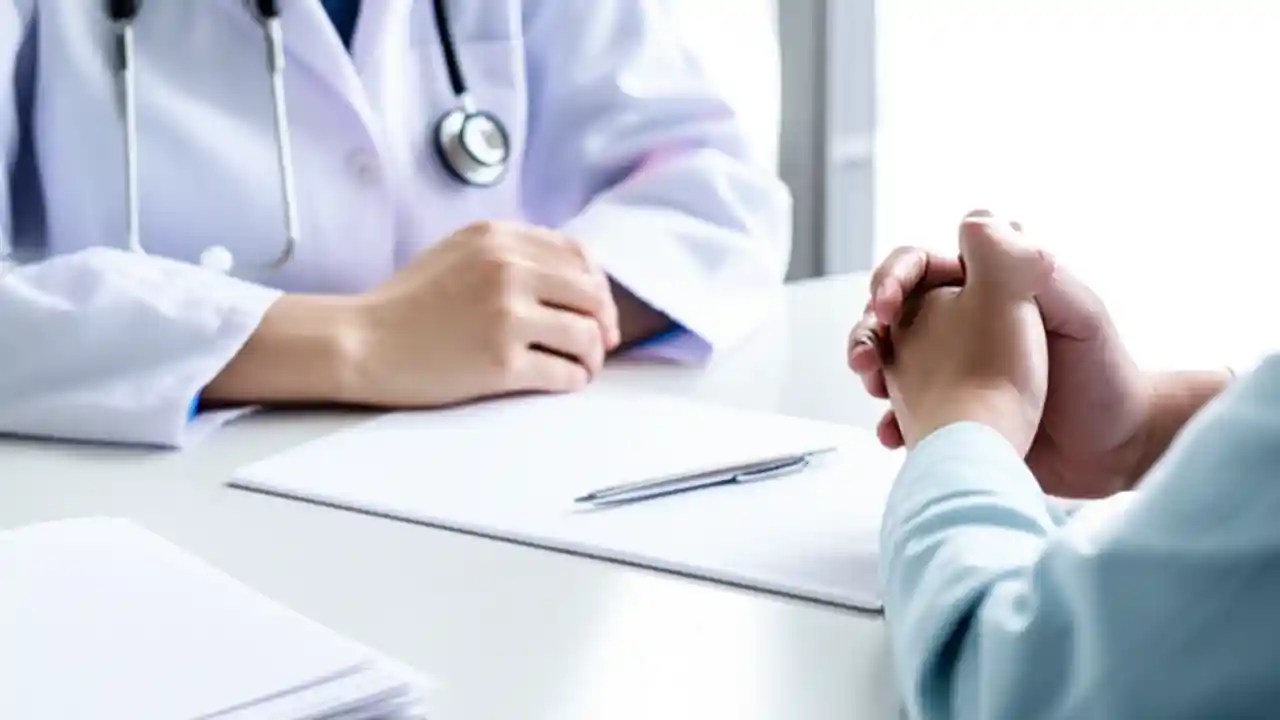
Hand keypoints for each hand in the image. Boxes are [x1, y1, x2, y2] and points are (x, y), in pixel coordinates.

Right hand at [347, 221, 620, 406]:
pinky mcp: (502, 363)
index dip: (598, 287)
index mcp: (500, 238)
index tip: (596, 310)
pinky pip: (565, 373)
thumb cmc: (408, 303)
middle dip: (604, 324)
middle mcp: (509, 270)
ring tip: (581, 367)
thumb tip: (576, 278)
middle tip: (598, 345)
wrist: (362, 343)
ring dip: (592, 358)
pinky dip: (573, 380)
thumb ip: (512, 253)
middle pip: (593, 297)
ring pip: (587, 336)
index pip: (580, 256)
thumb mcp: (459, 253)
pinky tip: (563, 382)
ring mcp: (507, 316)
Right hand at [849, 211, 1151, 497]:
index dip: (893, 278)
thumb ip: (1028, 267)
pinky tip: (895, 433)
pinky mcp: (949, 415)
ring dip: (872, 371)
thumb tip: (970, 222)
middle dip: (868, 330)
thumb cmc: (1105, 376)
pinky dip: (892, 420)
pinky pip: (905, 411)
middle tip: (866, 359)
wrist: (1117, 452)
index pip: (921, 266)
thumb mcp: (1077, 311)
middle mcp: (961, 325)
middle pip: (892, 314)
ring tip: (876, 391)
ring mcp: (950, 371)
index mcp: (987, 290)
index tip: (886, 305)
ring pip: (889, 360)